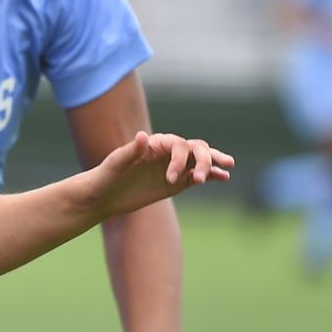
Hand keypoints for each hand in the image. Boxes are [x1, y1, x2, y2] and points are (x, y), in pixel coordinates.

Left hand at [88, 131, 233, 219]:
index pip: (179, 145)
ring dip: (214, 162)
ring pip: (201, 159)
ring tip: (228, 167)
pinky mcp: (178, 182)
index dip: (180, 160)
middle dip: (204, 160)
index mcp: (156, 144)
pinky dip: (212, 175)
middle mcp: (168, 153)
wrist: (103, 196)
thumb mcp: (115, 164)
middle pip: (196, 149)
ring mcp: (175, 167)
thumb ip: (131, 151)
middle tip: (201, 178)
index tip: (170, 180)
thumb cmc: (106, 176)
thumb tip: (144, 135)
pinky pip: (198, 176)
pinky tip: (224, 177)